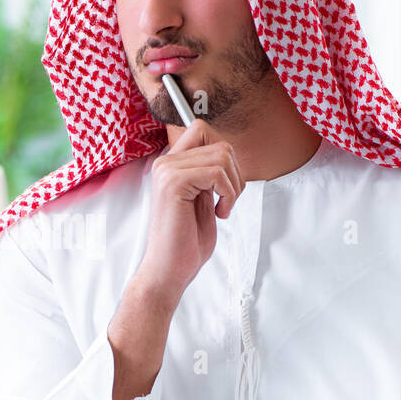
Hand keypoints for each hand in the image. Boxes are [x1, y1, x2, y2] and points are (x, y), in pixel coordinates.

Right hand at [131, 119, 244, 311]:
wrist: (169, 270)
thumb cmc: (186, 242)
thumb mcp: (202, 197)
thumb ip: (208, 172)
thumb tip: (227, 152)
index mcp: (170, 165)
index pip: (202, 129)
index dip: (223, 152)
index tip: (223, 184)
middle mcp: (165, 163)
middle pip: (219, 142)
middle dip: (235, 172)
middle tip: (226, 199)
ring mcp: (167, 171)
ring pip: (222, 156)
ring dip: (233, 185)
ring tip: (222, 207)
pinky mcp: (173, 183)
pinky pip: (217, 173)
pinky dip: (228, 194)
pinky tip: (218, 213)